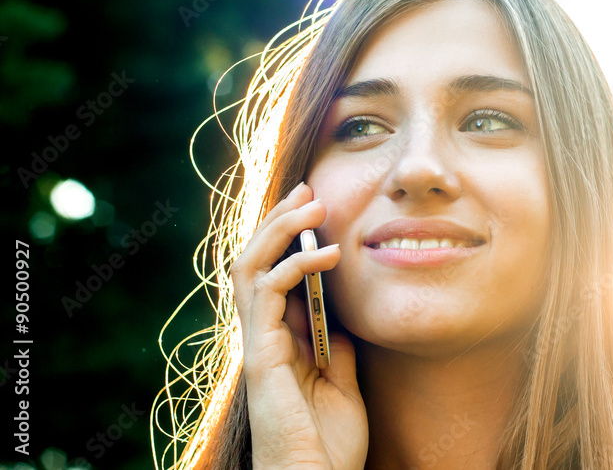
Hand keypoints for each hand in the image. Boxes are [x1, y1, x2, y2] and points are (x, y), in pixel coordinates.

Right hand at [232, 182, 367, 469]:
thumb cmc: (328, 444)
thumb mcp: (342, 384)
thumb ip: (337, 350)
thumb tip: (343, 320)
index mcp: (279, 340)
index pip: (273, 272)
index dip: (290, 236)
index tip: (317, 205)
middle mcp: (262, 336)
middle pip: (254, 260)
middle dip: (279, 219)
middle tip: (308, 188)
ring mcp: (258, 344)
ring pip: (250, 267)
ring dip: (280, 229)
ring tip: (313, 204)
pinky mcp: (261, 355)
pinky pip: (267, 293)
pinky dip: (294, 265)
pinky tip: (327, 255)